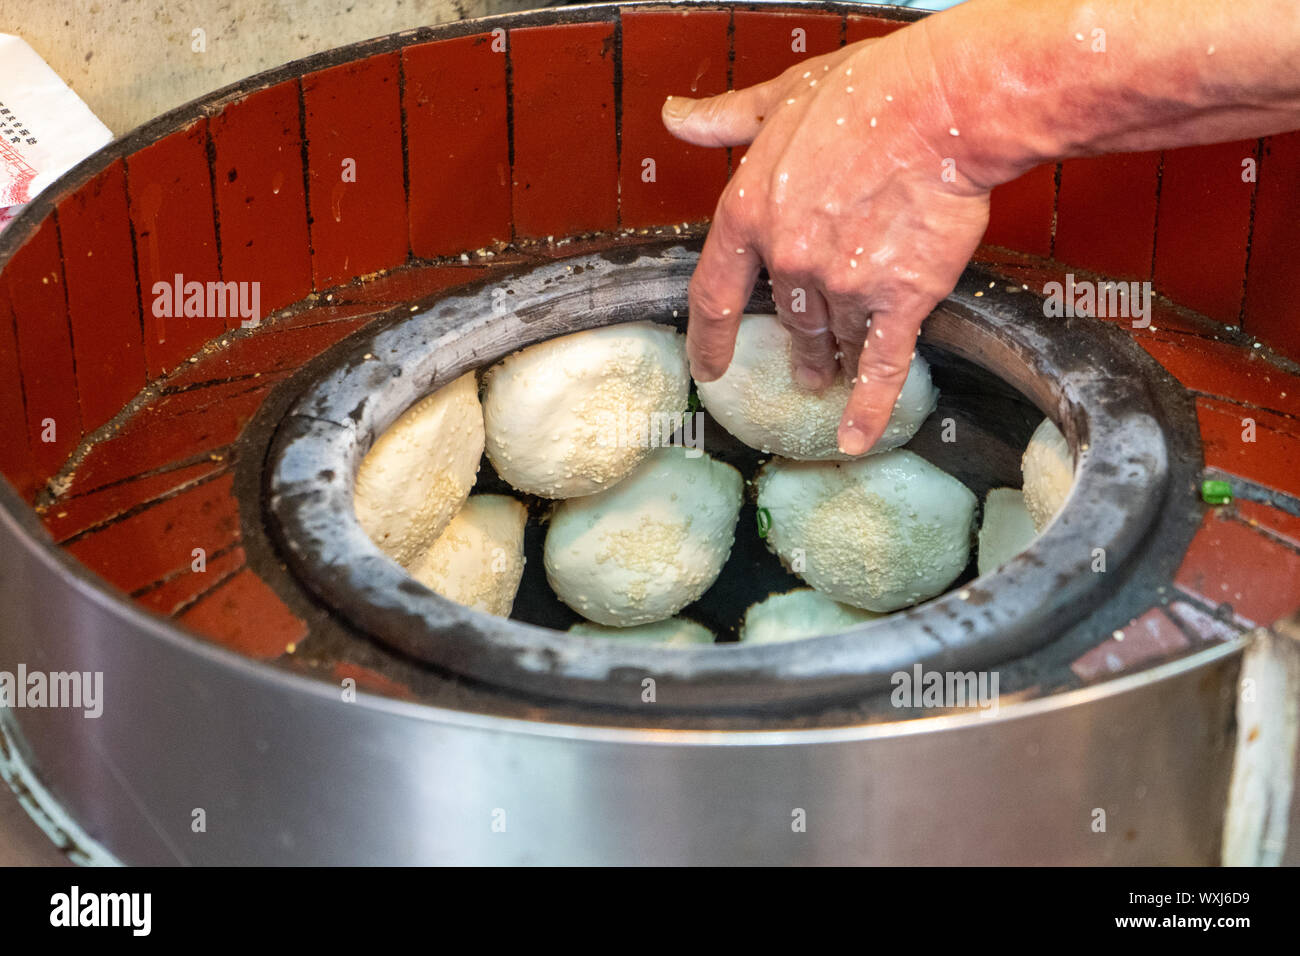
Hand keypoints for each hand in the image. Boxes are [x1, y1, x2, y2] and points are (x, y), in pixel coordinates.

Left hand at [662, 23, 991, 454]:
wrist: (942, 105)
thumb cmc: (866, 91)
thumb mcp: (778, 97)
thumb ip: (724, 119)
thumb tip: (675, 116)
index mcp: (750, 213)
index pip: (715, 292)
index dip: (710, 335)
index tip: (708, 366)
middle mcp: (789, 259)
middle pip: (789, 318)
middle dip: (796, 346)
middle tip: (802, 370)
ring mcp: (842, 285)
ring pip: (833, 335)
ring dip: (831, 361)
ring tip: (831, 376)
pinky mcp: (899, 299)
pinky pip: (880, 365)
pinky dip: (868, 407)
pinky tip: (856, 440)